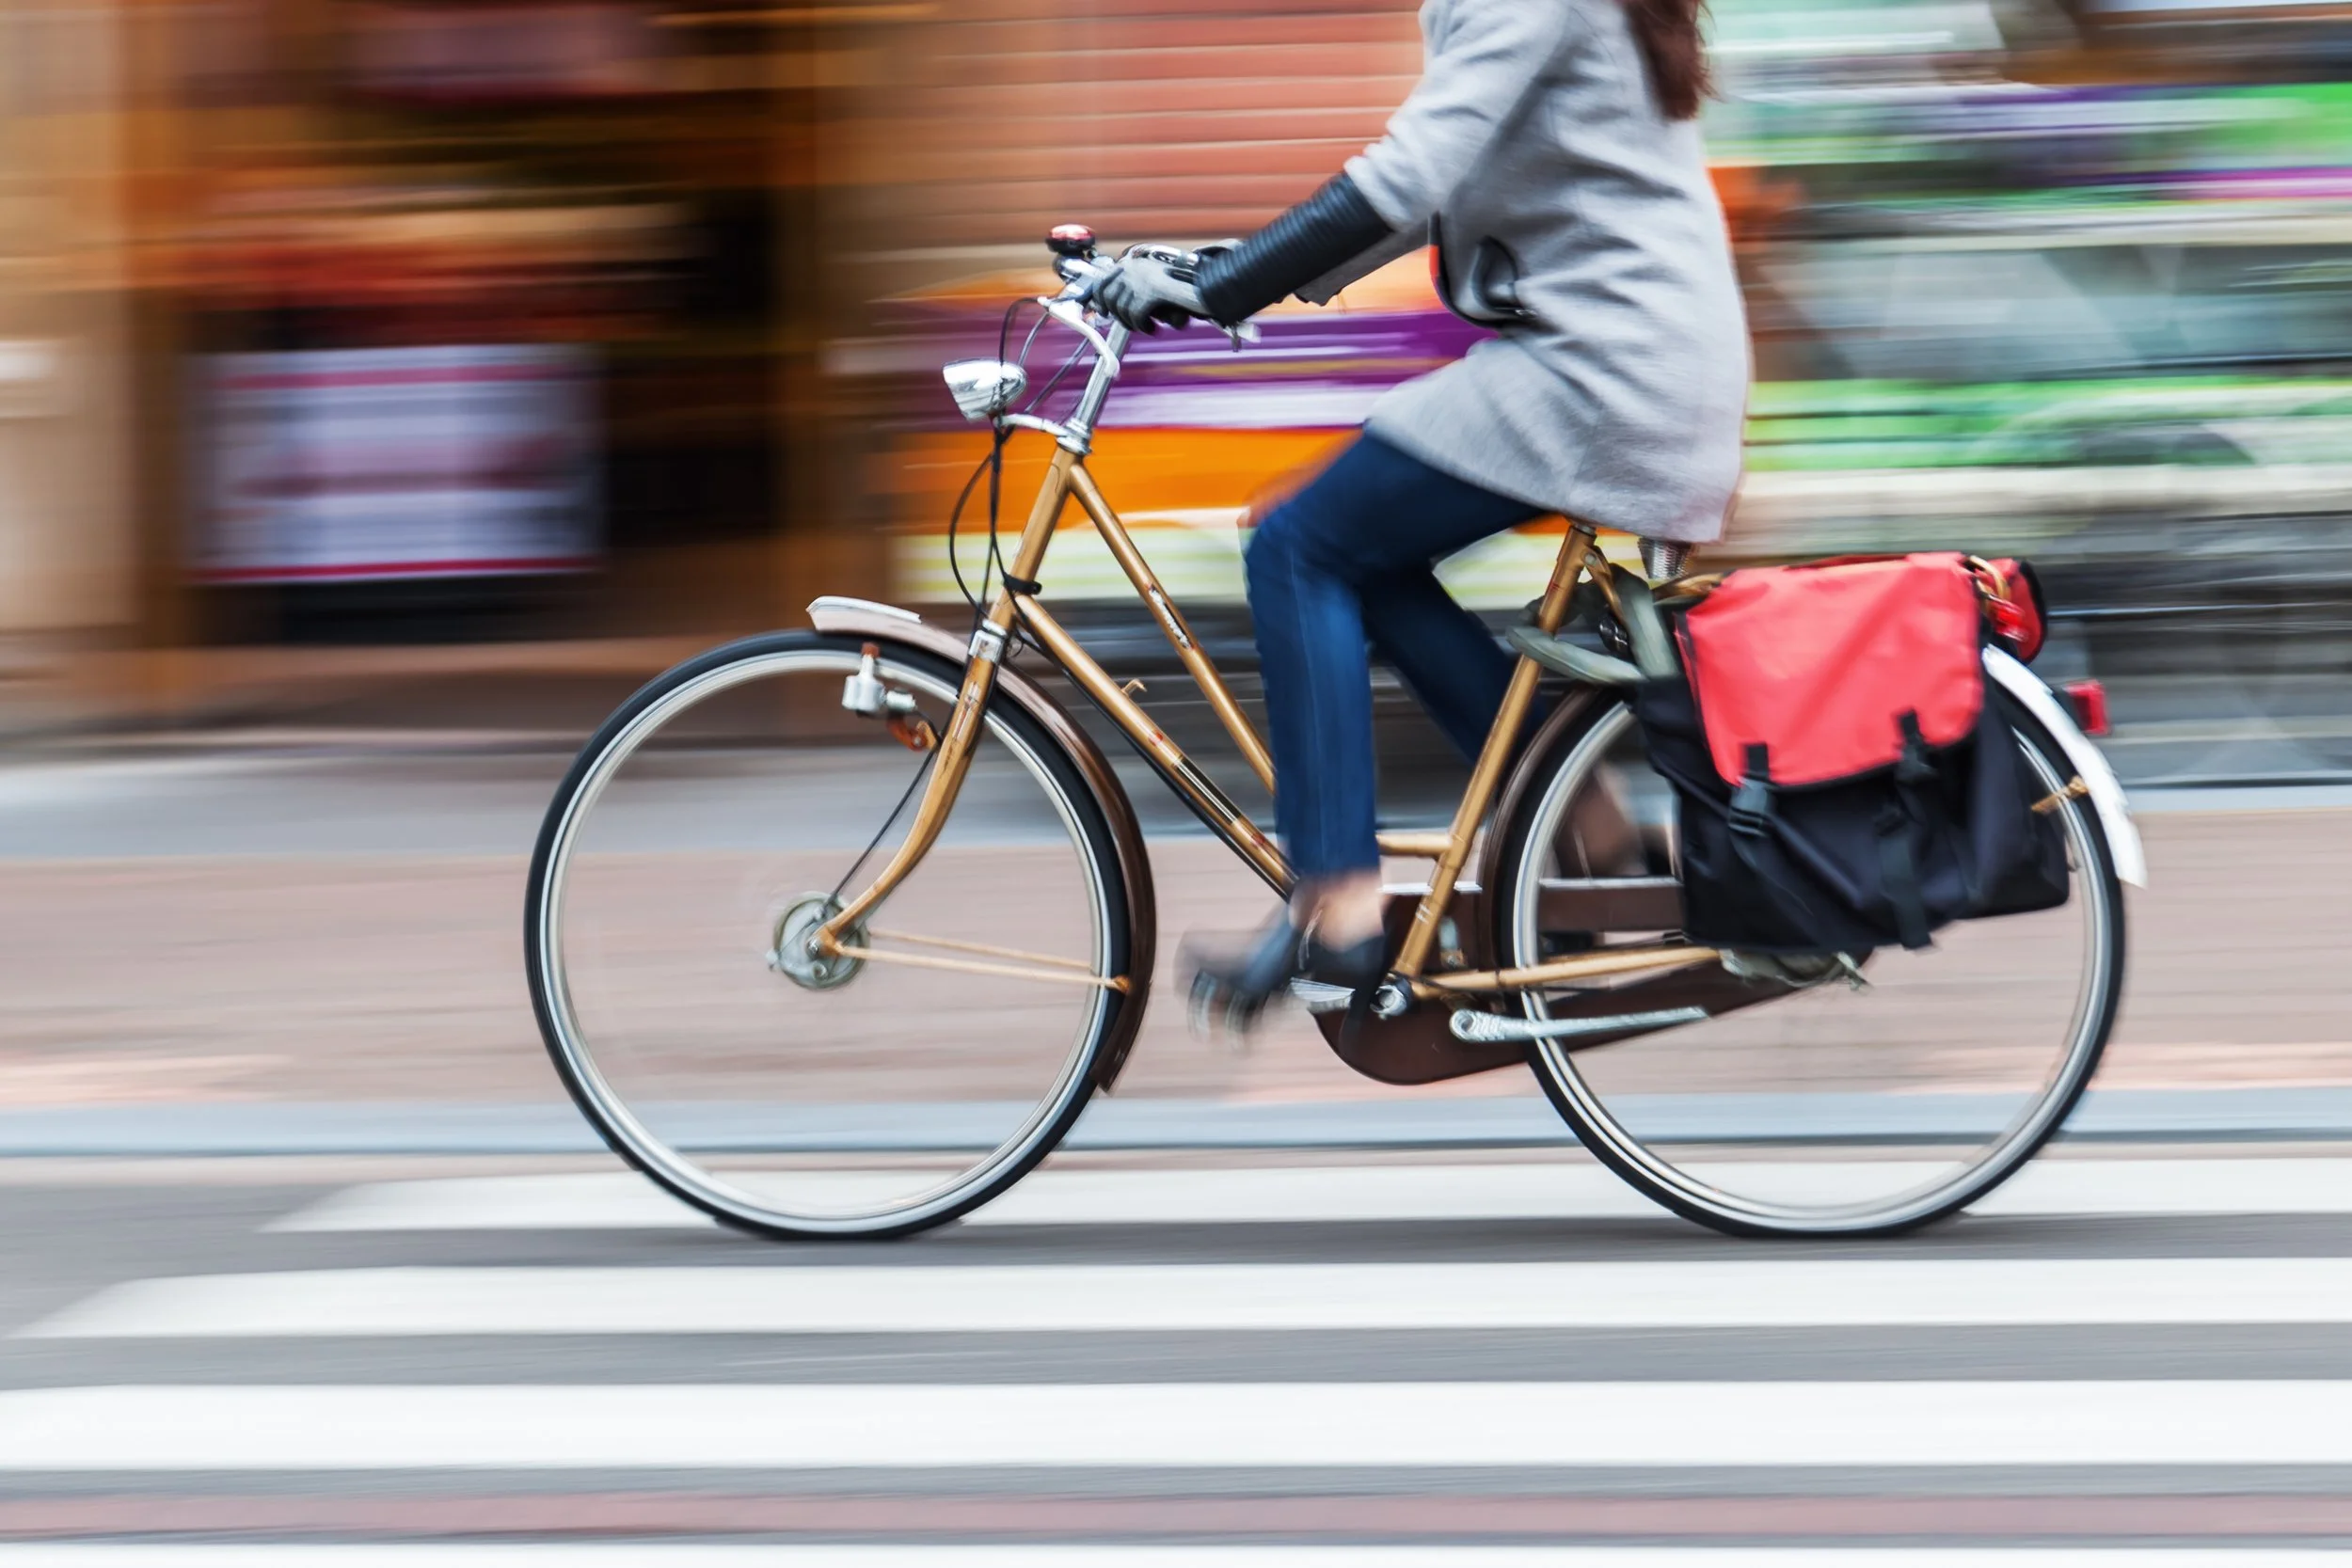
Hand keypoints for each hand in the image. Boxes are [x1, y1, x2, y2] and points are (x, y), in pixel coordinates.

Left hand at [1089, 252, 1207, 334]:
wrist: (1203, 285)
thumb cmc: (1178, 287)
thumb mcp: (1150, 283)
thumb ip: (1131, 288)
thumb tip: (1107, 305)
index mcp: (1132, 261)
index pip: (1102, 279)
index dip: (1099, 299)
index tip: (1103, 312)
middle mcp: (1133, 266)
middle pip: (1109, 296)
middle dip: (1118, 315)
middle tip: (1131, 324)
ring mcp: (1141, 278)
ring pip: (1122, 309)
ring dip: (1133, 323)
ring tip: (1147, 326)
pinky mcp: (1150, 291)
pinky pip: (1136, 315)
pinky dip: (1143, 326)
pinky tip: (1152, 328)